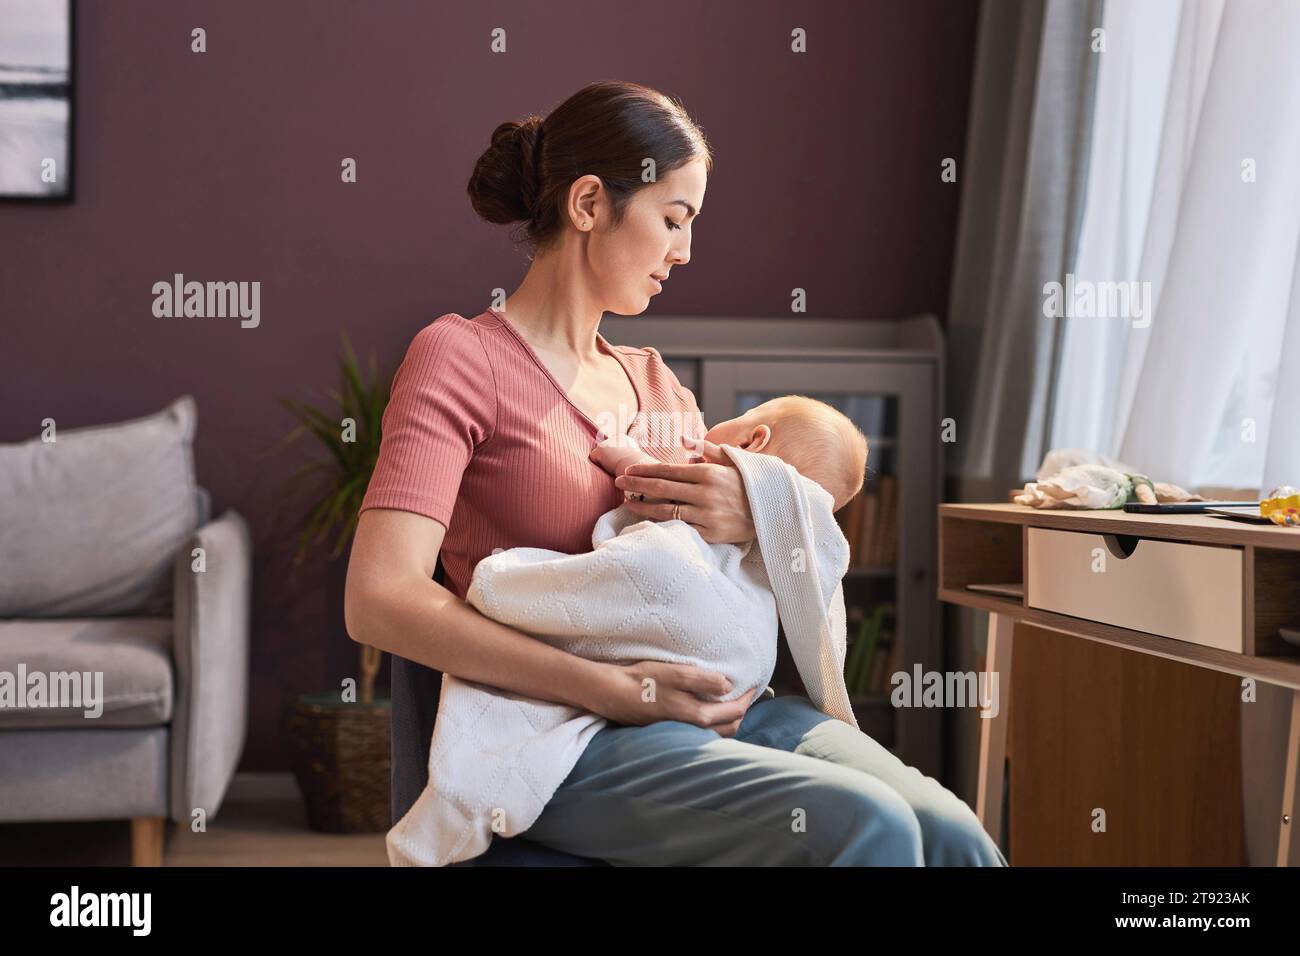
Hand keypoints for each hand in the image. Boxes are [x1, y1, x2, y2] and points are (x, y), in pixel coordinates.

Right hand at [592, 661, 757, 736]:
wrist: (613, 694)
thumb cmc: (644, 681)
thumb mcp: (677, 673)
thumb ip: (705, 680)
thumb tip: (727, 685)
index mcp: (698, 716)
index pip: (734, 712)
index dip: (747, 698)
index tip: (753, 685)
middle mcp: (692, 730)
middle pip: (729, 728)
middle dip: (740, 713)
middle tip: (744, 696)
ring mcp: (680, 733)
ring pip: (715, 734)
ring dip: (727, 721)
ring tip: (729, 704)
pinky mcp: (670, 731)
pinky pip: (701, 732)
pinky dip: (712, 724)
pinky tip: (706, 711)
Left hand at [616, 438, 757, 543]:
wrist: (775, 510)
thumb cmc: (750, 482)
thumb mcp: (732, 460)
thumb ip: (706, 448)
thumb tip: (682, 438)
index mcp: (708, 472)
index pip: (668, 470)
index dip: (645, 470)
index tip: (627, 471)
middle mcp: (705, 492)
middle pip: (662, 488)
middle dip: (637, 485)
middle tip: (618, 483)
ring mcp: (707, 514)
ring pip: (666, 510)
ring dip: (643, 506)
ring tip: (627, 502)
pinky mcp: (711, 533)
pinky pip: (681, 528)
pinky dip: (663, 524)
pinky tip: (649, 521)